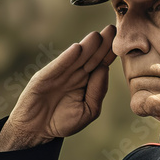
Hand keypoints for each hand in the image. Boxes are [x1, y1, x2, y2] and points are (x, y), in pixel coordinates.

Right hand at [0, 26, 116, 150]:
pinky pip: (58, 66)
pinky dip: (67, 58)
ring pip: (76, 58)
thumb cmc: (63, 122)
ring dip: (86, 46)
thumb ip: (98, 92)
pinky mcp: (45, 77)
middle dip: (101, 44)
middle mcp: (74, 74)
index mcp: (86, 81)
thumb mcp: (88, 110)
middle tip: (112, 29)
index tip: (122, 42)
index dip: (109, 53)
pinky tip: (77, 49)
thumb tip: (104, 70)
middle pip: (90, 57)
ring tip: (97, 35)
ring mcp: (59, 74)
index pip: (100, 64)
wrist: (37, 131)